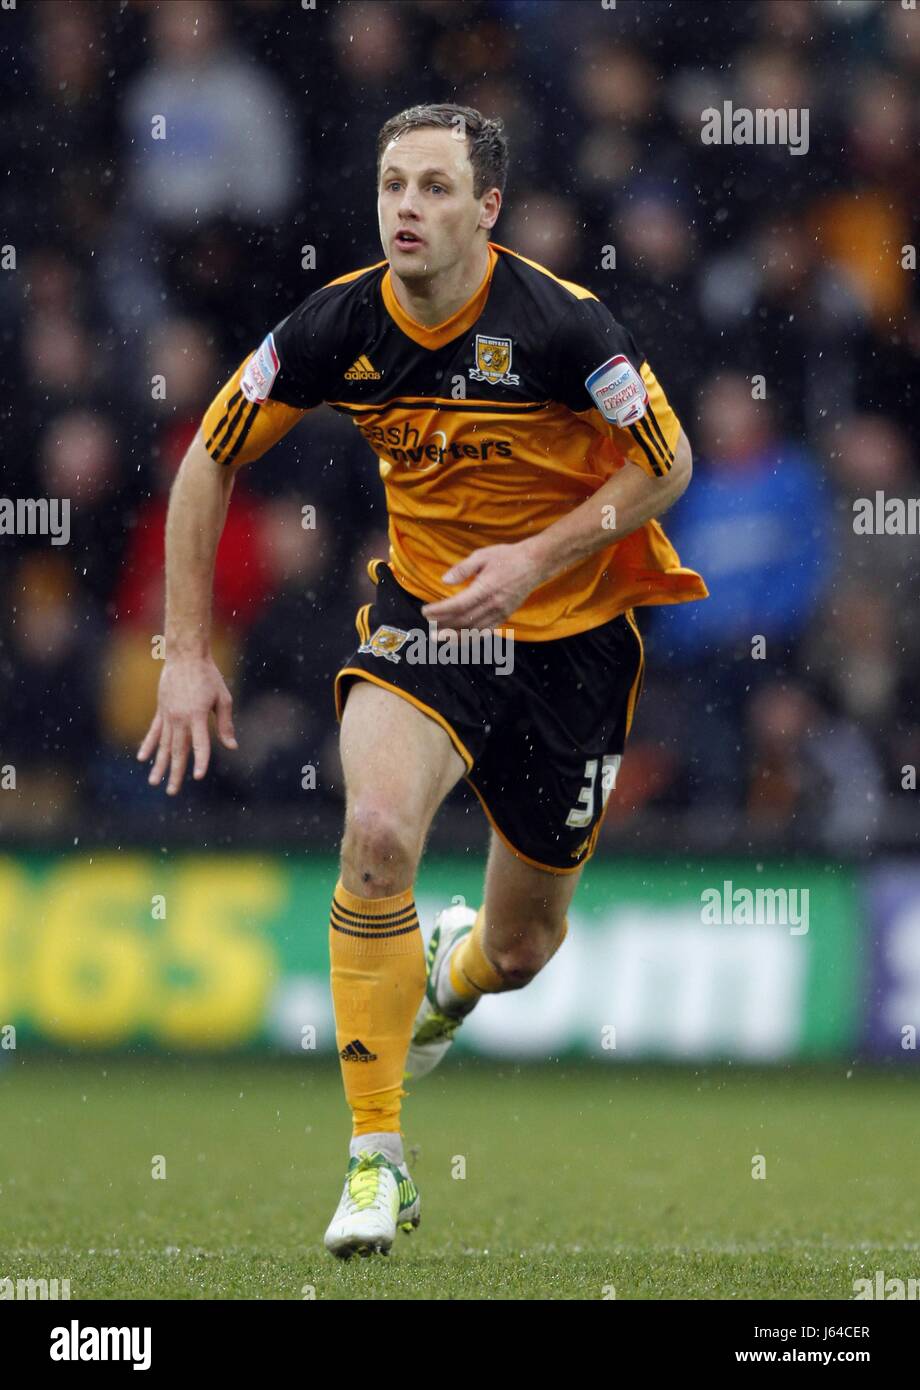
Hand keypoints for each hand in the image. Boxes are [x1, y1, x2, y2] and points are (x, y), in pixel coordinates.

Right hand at [136, 655, 236, 795]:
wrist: (185, 656)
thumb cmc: (209, 676)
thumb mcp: (223, 698)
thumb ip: (225, 724)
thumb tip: (231, 746)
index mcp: (197, 715)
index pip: (200, 743)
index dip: (200, 760)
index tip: (198, 776)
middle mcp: (180, 718)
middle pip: (178, 750)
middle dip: (175, 772)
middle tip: (172, 791)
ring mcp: (168, 715)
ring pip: (164, 745)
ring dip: (160, 764)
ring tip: (154, 782)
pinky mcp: (161, 711)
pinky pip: (154, 732)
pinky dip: (149, 746)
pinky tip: (142, 759)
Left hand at [420, 541, 544, 632]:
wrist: (534, 564)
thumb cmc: (506, 557)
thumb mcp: (482, 556)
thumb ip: (462, 569)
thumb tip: (444, 580)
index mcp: (486, 588)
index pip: (458, 605)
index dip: (440, 611)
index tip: (425, 611)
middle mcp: (493, 604)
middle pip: (464, 621)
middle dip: (444, 627)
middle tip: (429, 630)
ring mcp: (500, 612)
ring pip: (474, 630)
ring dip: (455, 636)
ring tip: (440, 639)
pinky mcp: (505, 616)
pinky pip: (486, 632)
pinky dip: (471, 638)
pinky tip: (459, 640)